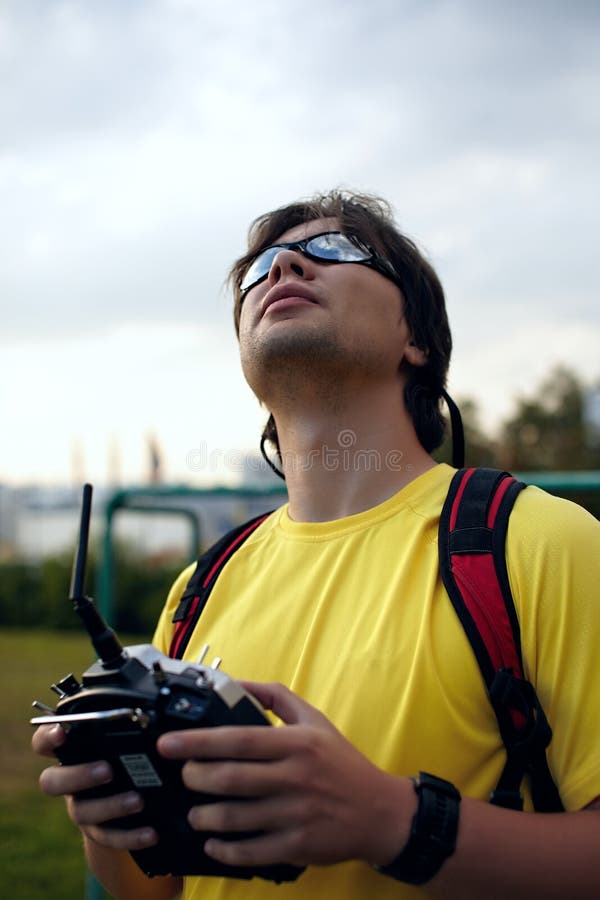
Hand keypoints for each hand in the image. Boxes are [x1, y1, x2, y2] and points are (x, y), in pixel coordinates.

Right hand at [32, 723, 158, 851]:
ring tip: (138, 800)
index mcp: (70, 752)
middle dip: (78, 776)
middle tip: (107, 770)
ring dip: (110, 806)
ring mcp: (80, 807)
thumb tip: (154, 715)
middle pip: (52, 782)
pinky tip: (150, 833)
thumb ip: (126, 729)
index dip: (47, 737)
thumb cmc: (129, 753)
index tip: (62, 733)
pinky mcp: (98, 832)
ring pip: (81, 811)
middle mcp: (69, 781)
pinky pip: (109, 837)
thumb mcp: (125, 738)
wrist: (135, 796)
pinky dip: (130, 836)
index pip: (44, 742)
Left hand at [157, 682, 413, 868]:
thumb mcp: (314, 720)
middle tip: (183, 777)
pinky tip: (214, 842)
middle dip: (194, 779)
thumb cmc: (341, 762)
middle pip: (229, 779)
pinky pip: (251, 851)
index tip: (168, 743)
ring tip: (195, 812)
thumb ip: (275, 698)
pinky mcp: (298, 847)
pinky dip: (225, 849)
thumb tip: (234, 683)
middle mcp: (295, 777)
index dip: (197, 742)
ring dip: (204, 816)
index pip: (238, 739)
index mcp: (297, 743)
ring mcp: (296, 815)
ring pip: (235, 817)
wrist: (380, 812)